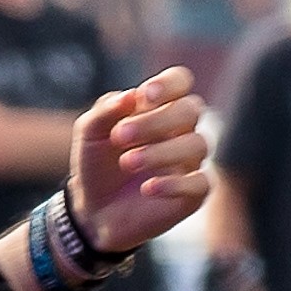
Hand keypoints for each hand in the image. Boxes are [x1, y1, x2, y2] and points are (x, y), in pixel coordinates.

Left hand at [65, 68, 211, 256]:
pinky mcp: (193, 193)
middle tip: (120, 136)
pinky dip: (175, 184)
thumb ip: (106, 111)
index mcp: (159, 107)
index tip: (145, 96)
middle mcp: (181, 130)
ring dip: (160, 151)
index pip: (180, 81)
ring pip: (197, 144)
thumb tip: (130, 95)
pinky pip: (201, 183)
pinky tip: (147, 188)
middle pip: (191, 110)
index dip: (169, 84)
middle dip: (157, 120)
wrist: (92, 209)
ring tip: (126, 163)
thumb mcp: (89, 133)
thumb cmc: (96, 163)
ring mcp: (190, 161)